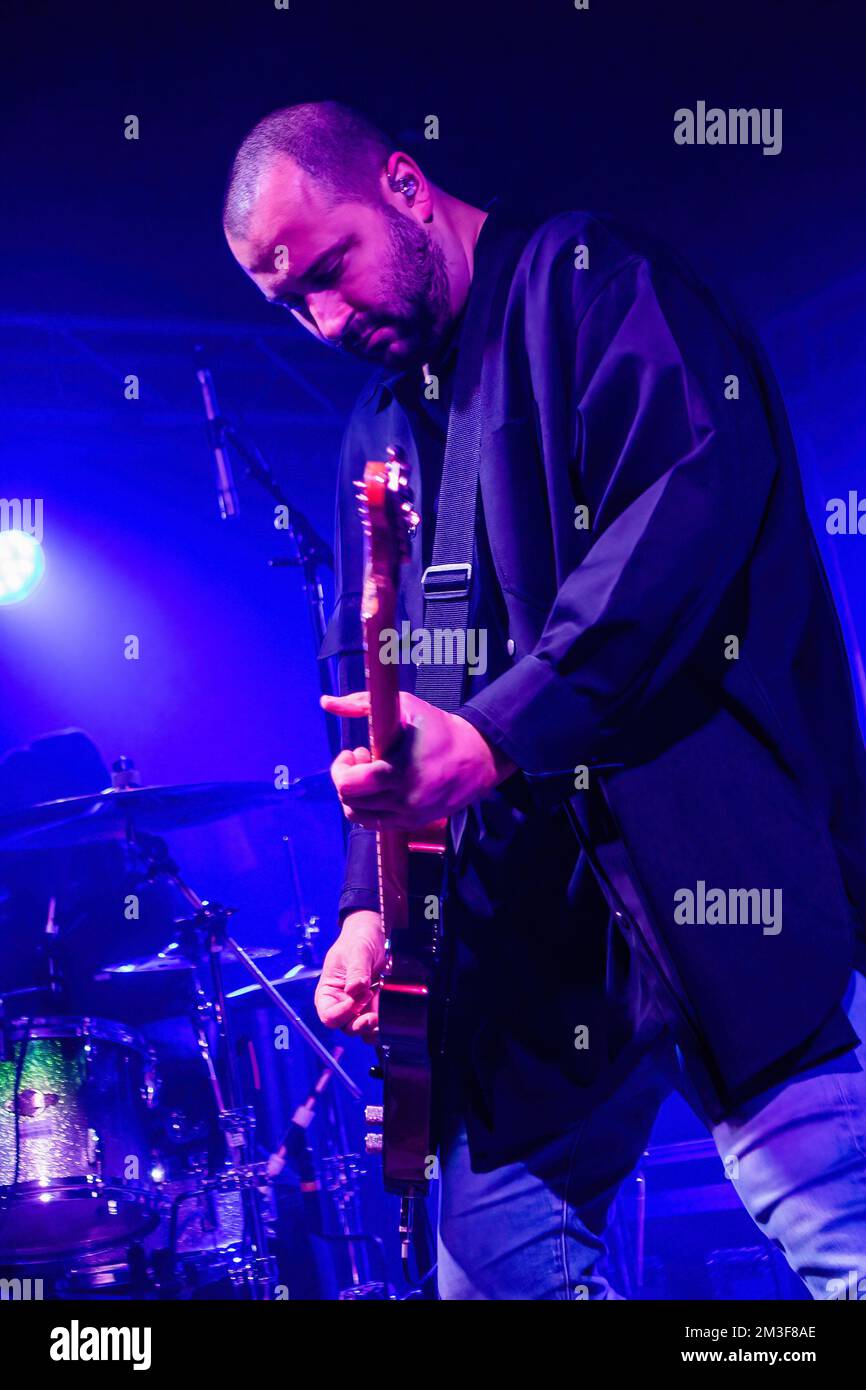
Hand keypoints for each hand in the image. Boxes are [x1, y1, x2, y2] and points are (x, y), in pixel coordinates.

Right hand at [314, 909, 385, 1043]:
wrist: (373, 936)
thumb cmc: (357, 941)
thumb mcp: (357, 952)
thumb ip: (356, 970)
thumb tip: (354, 990)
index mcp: (327, 992)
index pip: (328, 1015)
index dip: (342, 1013)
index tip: (356, 999)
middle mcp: (339, 1002)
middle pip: (344, 1026)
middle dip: (358, 1024)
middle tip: (372, 1014)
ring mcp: (356, 1006)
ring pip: (359, 1028)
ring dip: (370, 1029)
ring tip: (380, 1019)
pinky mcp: (371, 1006)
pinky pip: (373, 1022)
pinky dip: (380, 1024)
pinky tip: (386, 1017)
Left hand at [321, 690, 514, 829]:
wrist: (477, 758)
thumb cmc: (438, 728)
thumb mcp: (404, 706)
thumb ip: (361, 703)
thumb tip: (326, 702)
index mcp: (400, 772)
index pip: (348, 785)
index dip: (340, 768)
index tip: (353, 752)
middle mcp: (403, 799)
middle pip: (349, 801)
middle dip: (346, 779)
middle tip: (362, 760)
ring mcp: (408, 815)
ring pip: (358, 816)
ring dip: (356, 794)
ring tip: (371, 774)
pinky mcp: (413, 823)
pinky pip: (375, 823)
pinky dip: (368, 806)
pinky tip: (381, 787)